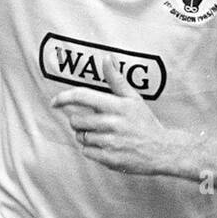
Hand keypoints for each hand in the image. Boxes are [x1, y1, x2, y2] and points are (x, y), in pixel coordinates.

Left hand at [51, 56, 184, 174]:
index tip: (55, 101)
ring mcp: (109, 142)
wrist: (161, 150)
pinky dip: (91, 150)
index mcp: (116, 105)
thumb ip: (117, 80)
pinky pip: (86, 152)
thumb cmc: (145, 123)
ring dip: (86, 136)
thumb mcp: (133, 98)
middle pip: (76, 120)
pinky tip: (105, 146)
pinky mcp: (109, 158)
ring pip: (81, 137)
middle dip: (78, 121)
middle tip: (90, 122)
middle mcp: (111, 123)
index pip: (82, 96)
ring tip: (101, 135)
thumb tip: (107, 59)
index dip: (64, 97)